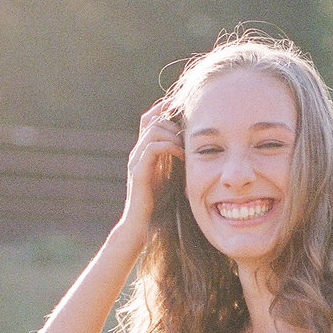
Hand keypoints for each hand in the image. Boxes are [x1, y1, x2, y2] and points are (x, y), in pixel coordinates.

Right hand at [120, 101, 182, 240]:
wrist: (142, 226)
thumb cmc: (160, 204)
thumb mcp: (172, 175)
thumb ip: (178, 159)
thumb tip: (197, 146)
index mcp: (144, 151)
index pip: (150, 119)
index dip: (163, 107)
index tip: (182, 106)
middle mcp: (137, 152)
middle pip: (152, 119)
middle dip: (173, 121)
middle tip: (189, 134)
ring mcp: (136, 161)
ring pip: (153, 130)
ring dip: (173, 133)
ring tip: (186, 146)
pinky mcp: (139, 172)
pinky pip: (153, 148)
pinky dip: (170, 146)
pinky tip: (182, 155)